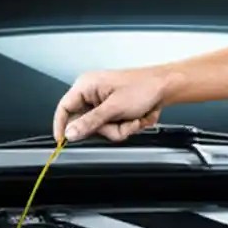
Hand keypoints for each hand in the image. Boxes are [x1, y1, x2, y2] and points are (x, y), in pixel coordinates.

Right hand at [53, 69, 171, 143]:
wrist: (166, 86)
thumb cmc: (144, 87)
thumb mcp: (114, 108)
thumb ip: (90, 122)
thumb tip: (70, 133)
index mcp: (86, 86)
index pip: (64, 109)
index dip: (61, 126)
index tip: (63, 141)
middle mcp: (92, 95)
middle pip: (85, 124)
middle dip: (107, 129)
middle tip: (120, 123)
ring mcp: (103, 104)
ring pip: (101, 130)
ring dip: (120, 129)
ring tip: (133, 118)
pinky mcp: (113, 111)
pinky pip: (112, 128)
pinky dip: (126, 127)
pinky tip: (136, 118)